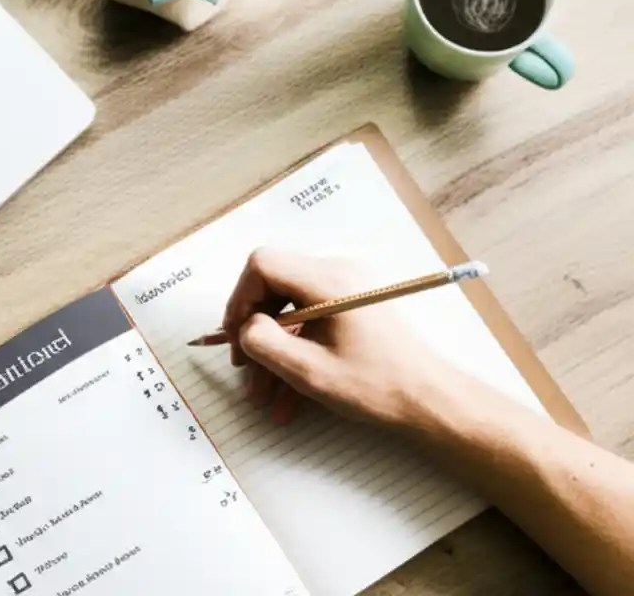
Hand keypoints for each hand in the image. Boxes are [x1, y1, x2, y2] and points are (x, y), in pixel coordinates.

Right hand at [221, 248, 475, 430]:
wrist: (430, 401)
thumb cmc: (375, 386)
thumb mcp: (308, 371)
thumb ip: (263, 342)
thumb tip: (246, 327)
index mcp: (328, 281)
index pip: (262, 265)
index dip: (240, 299)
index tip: (235, 337)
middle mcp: (338, 273)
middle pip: (274, 285)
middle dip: (253, 328)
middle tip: (243, 365)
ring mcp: (348, 289)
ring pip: (290, 309)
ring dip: (273, 350)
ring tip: (263, 395)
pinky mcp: (354, 307)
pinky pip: (311, 322)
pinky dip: (296, 352)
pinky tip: (287, 397)